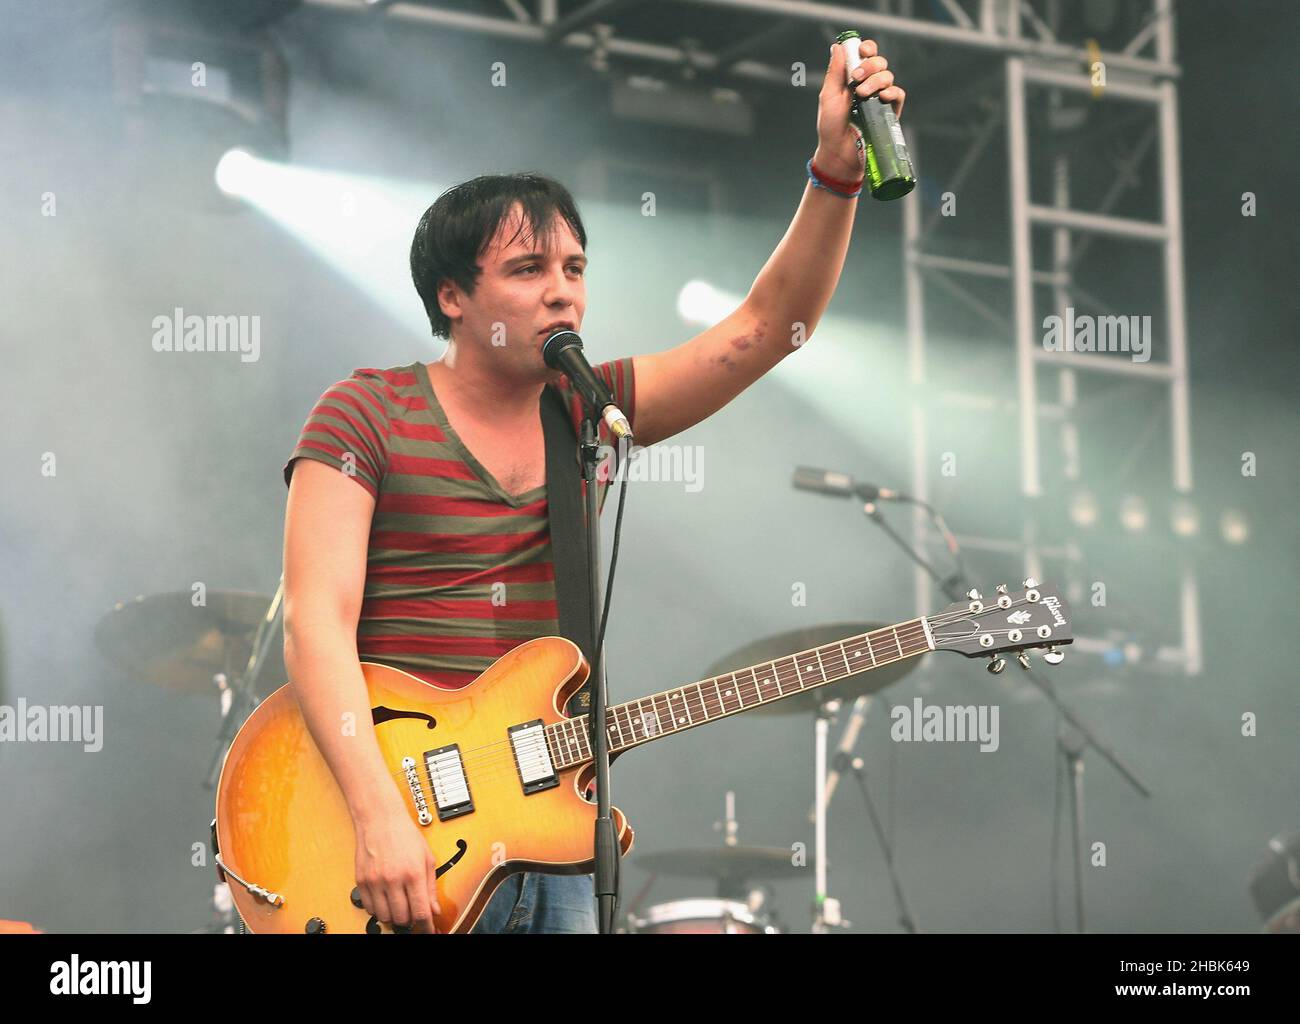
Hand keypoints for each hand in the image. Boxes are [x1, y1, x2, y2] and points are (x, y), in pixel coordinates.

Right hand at [354, 806, 441, 932]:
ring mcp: (375, 882)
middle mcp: (393, 880)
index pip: (420, 912)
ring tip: (399, 904)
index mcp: (413, 874)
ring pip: (385, 916)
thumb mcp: (427, 858)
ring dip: (394, 916)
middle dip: (410, 920)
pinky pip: (369, 908)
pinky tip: (385, 899)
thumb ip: (431, 887)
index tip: (428, 930)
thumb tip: (434, 910)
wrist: (380, 819)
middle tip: (413, 912)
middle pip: (402, 918)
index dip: (425, 927)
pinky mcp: (361, 881)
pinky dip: (378, 909)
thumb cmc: (405, 835)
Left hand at [815, 38, 906, 181]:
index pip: (866, 55)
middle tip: (856, 78)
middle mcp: (869, 85)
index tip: (862, 49)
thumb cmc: (830, 126)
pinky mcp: (889, 112)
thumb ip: (835, 72)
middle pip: (879, 62)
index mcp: (854, 78)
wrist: (839, 152)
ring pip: (888, 76)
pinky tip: (882, 97)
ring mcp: (880, 98)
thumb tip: (837, 46)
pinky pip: (898, 95)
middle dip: (869, 65)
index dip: (867, 48)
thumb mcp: (828, 96)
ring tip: (862, 94)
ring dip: (876, 80)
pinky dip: (892, 92)